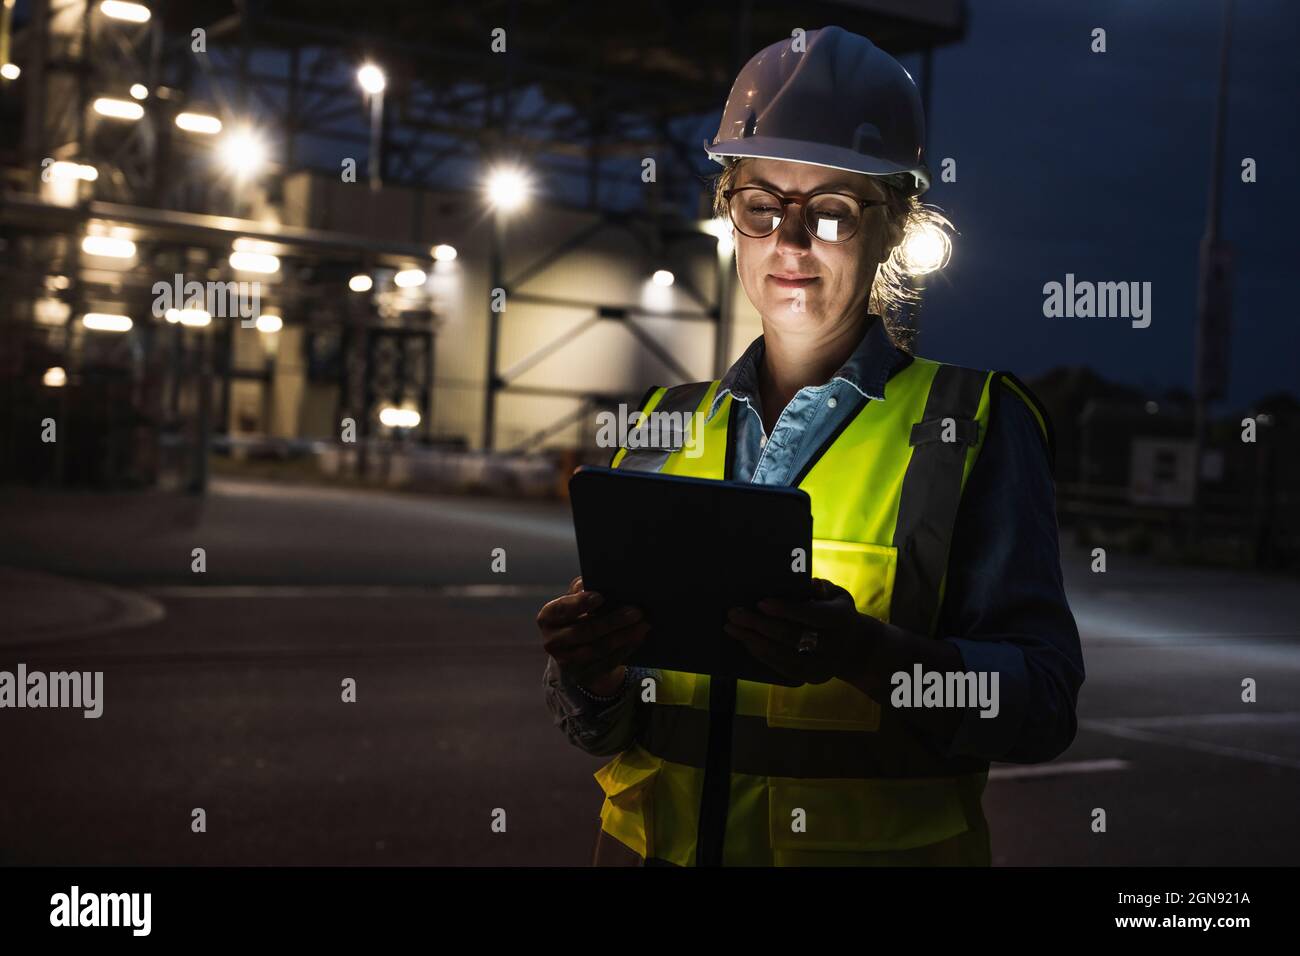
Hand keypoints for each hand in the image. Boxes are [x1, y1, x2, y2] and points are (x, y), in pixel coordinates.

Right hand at [537, 575, 650, 692]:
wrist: (577, 647)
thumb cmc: (579, 614)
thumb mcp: (576, 600)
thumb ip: (582, 589)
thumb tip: (599, 580)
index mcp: (547, 617)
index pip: (562, 609)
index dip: (580, 603)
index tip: (600, 597)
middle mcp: (552, 641)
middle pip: (584, 631)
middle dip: (612, 621)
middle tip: (636, 611)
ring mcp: (565, 662)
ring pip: (597, 650)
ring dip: (623, 637)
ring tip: (643, 625)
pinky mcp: (581, 676)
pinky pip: (606, 663)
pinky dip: (625, 650)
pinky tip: (638, 638)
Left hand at [723, 577, 877, 684]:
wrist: (855, 648)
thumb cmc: (835, 611)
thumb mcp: (836, 595)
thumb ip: (821, 588)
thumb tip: (808, 584)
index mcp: (841, 620)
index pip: (812, 615)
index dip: (787, 609)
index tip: (761, 603)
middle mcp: (834, 646)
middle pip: (792, 636)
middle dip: (760, 625)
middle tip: (734, 613)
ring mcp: (823, 666)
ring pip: (784, 655)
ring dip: (754, 641)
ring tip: (732, 627)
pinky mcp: (812, 678)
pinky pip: (782, 668)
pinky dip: (761, 654)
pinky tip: (746, 641)